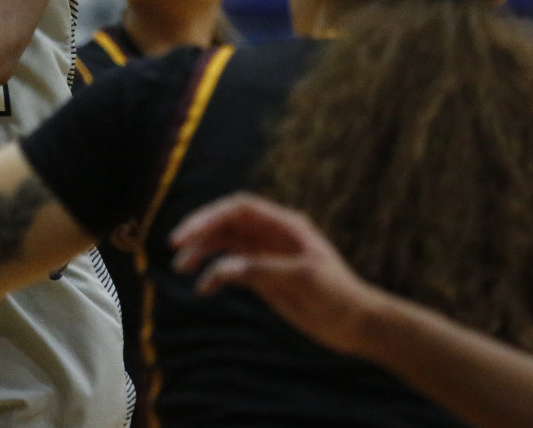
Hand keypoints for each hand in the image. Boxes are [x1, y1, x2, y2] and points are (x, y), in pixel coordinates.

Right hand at [170, 193, 388, 357]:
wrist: (357, 324)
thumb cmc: (338, 296)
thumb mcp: (304, 280)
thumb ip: (263, 270)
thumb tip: (222, 268)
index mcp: (284, 225)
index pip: (239, 208)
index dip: (210, 215)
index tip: (188, 233)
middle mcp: (271, 235)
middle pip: (227, 223)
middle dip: (200, 231)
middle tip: (175, 247)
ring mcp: (266, 255)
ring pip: (225, 244)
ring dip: (202, 252)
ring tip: (181, 268)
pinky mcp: (264, 276)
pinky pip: (232, 269)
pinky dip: (215, 275)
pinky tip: (204, 289)